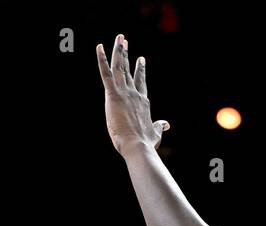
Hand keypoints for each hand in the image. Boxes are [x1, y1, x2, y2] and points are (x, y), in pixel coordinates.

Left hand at [96, 34, 168, 154]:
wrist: (138, 146)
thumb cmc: (146, 143)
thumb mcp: (155, 133)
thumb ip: (160, 126)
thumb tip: (167, 123)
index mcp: (143, 102)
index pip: (141, 82)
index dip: (140, 70)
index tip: (141, 59)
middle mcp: (135, 94)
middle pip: (129, 70)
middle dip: (126, 54)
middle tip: (124, 41)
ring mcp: (125, 93)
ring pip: (120, 67)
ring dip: (119, 51)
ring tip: (119, 38)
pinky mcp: (113, 96)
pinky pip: (106, 74)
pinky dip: (102, 60)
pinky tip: (99, 47)